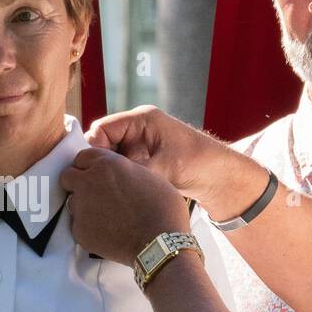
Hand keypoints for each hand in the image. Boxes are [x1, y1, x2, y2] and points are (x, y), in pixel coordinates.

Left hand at [60, 147, 190, 264]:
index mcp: (106, 164)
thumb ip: (125, 171)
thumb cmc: (163, 209)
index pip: (82, 157)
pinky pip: (77, 225)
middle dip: (77, 182)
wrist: (159, 243)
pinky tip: (106, 232)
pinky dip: (88, 228)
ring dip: (83, 206)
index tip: (96, 174)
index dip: (90, 166)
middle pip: (68, 176)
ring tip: (104, 216)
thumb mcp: (149, 176)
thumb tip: (119, 176)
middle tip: (93, 193)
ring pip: (72, 201)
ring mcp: (80, 207)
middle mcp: (88, 182)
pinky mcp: (79, 230)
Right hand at [85, 105, 220, 199]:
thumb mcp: (164, 167)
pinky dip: (116, 179)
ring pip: (108, 158)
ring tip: (107, 188)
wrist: (219, 176)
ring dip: (107, 172)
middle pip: (101, 143)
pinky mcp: (140, 160)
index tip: (92, 169)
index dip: (92, 148)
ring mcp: (138, 145)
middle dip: (98, 162)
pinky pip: (119, 168)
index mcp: (141, 119)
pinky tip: (117, 191)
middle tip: (96, 182)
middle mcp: (136, 130)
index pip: (102, 128)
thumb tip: (106, 182)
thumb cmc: (199, 163)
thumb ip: (134, 172)